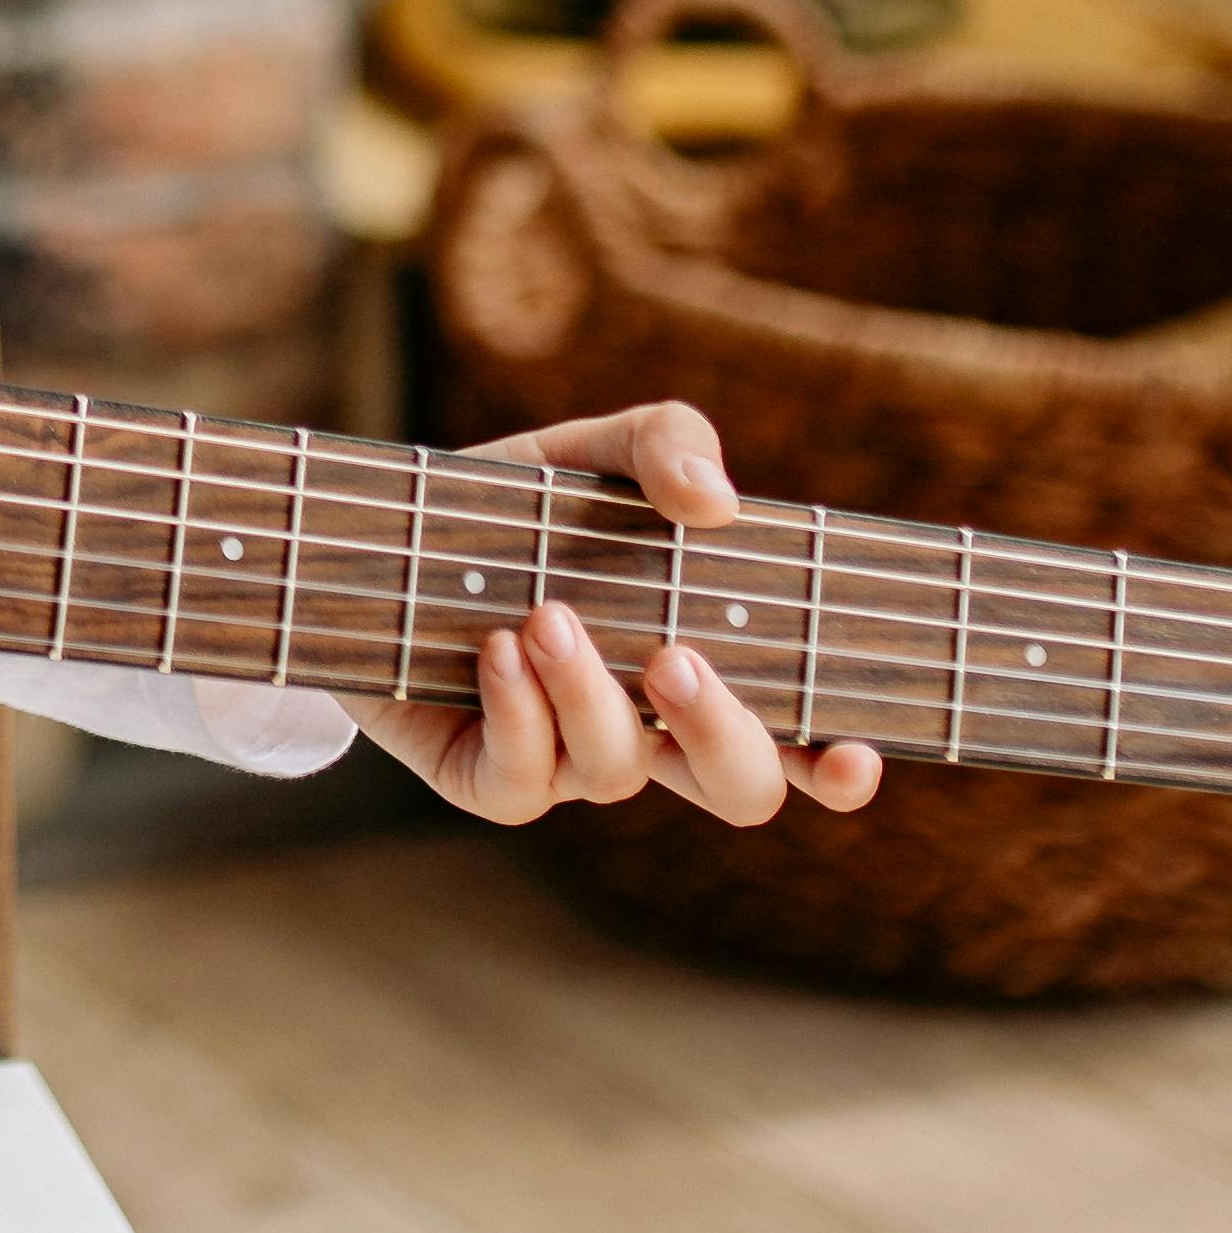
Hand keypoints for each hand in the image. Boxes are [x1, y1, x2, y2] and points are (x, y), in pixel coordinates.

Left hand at [339, 400, 886, 829]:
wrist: (377, 532)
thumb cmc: (513, 503)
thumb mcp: (592, 450)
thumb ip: (667, 444)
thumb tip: (716, 501)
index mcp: (702, 666)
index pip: (799, 739)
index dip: (839, 767)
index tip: (854, 751)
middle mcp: (649, 729)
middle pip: (738, 788)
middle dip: (722, 735)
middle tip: (677, 660)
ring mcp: (570, 762)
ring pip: (618, 774)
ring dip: (591, 695)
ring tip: (549, 616)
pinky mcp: (486, 778)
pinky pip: (523, 783)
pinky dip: (519, 713)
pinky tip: (500, 649)